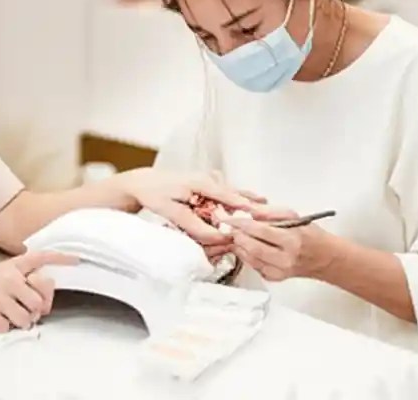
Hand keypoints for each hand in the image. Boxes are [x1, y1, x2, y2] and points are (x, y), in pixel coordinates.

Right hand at [0, 251, 75, 332]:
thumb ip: (21, 283)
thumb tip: (42, 303)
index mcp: (11, 267)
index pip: (40, 258)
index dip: (60, 258)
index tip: (76, 259)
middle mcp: (8, 278)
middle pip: (39, 301)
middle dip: (33, 310)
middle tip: (21, 309)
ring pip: (26, 318)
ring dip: (17, 321)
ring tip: (3, 313)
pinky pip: (7, 327)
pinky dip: (0, 327)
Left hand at [117, 168, 294, 248]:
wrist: (142, 183)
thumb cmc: (155, 193)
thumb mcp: (173, 212)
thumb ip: (195, 226)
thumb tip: (217, 237)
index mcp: (202, 183)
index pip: (230, 196)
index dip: (246, 207)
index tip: (261, 216)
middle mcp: (208, 180)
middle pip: (236, 194)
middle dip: (254, 204)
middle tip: (274, 212)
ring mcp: (208, 182)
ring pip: (232, 193)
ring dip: (247, 202)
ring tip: (266, 209)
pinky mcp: (206, 186)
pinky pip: (225, 194)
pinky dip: (236, 200)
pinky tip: (246, 207)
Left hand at [228, 216, 342, 281]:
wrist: (325, 258)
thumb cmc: (311, 236)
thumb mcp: (294, 217)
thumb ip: (269, 213)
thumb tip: (248, 210)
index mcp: (291, 240)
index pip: (260, 231)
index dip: (241, 224)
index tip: (229, 218)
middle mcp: (285, 258)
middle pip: (252, 247)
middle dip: (237, 236)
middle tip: (229, 227)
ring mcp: (280, 271)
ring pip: (250, 259)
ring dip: (239, 246)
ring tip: (235, 235)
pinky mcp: (275, 278)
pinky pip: (254, 266)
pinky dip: (246, 256)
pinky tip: (245, 247)